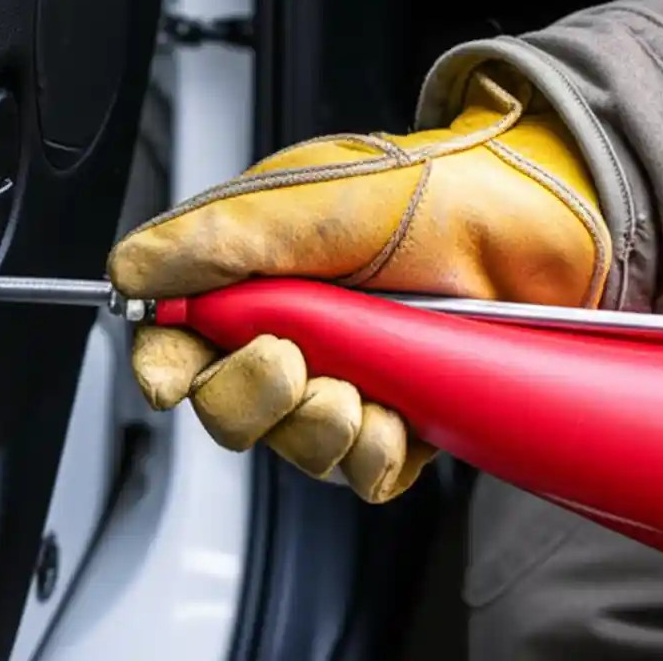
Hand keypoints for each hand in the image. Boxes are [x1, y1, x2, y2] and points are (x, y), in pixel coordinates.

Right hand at [109, 67, 610, 502]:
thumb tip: (129, 271)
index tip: (173, 373)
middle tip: (290, 356)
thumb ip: (210, 240)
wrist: (532, 221)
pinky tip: (394, 412)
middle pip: (226, 409)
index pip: (177, 341)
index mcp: (257, 276)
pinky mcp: (403, 418)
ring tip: (357, 383)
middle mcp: (298, 332)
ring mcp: (350, 379)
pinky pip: (362, 471)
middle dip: (249, 396)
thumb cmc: (431, 191)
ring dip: (317, 424)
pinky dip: (373, 451)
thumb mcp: (304, 200)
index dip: (166, 366)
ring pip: (293, 448)